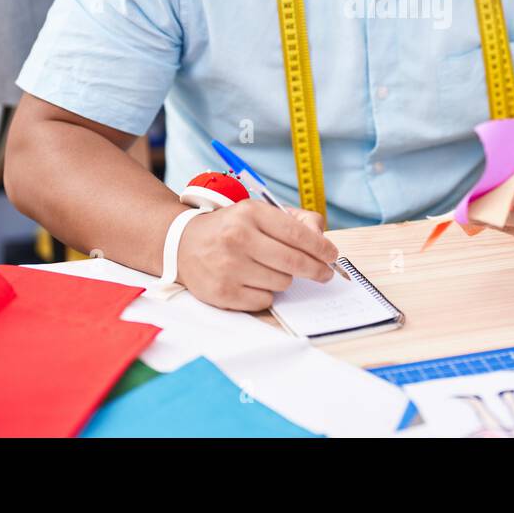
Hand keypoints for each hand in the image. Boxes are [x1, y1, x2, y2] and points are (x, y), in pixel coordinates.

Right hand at [176, 200, 336, 310]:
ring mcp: (229, 267)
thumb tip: (321, 239)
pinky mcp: (222, 292)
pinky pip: (265, 300)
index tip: (332, 255)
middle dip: (316, 269)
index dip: (321, 247)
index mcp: (250, 214)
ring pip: (282, 282)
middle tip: (324, 273)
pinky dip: (266, 293)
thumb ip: (294, 220)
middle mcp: (238, 238)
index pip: (297, 234)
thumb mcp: (257, 212)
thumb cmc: (230, 228)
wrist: (181, 244)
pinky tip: (254, 281)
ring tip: (270, 269)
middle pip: (294, 262)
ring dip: (284, 278)